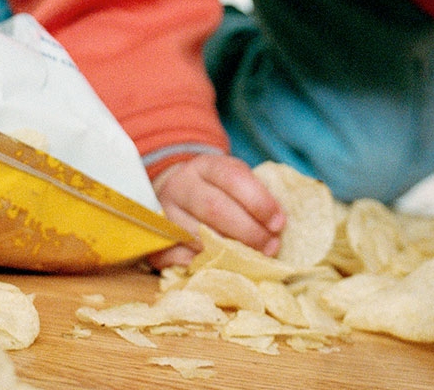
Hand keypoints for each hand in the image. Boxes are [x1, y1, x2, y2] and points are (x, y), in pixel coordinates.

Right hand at [147, 153, 285, 268]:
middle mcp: (181, 186)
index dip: (259, 202)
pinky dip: (203, 264)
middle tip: (271, 247)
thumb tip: (276, 224)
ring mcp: (163, 213)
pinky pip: (178, 257)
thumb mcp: (234, 180)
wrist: (176, 194)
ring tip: (253, 260)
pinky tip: (222, 266)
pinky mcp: (154, 241)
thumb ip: (254, 194)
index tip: (279, 223)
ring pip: (196, 235)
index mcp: (205, 166)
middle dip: (248, 231)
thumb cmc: (216, 190)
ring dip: (230, 252)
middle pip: (214, 208)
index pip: (233, 178)